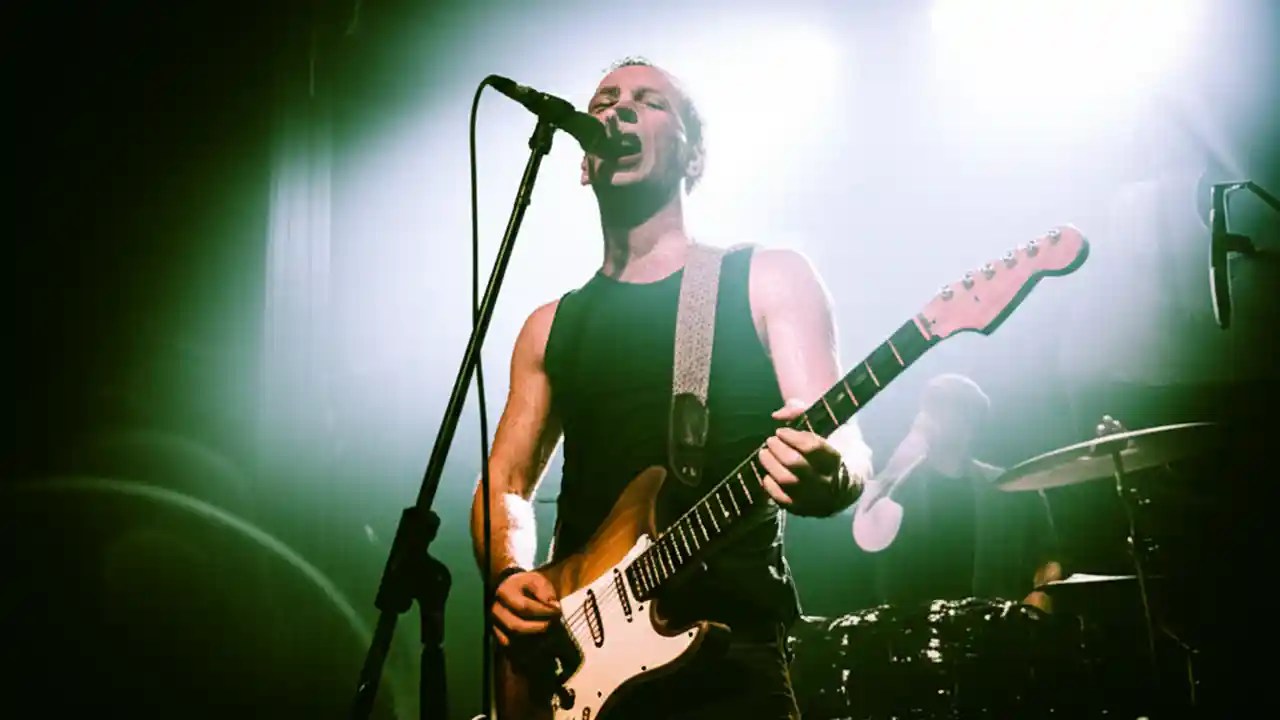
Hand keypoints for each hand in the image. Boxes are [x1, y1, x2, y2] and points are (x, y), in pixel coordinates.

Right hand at [490, 571, 559, 645]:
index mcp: (505, 592)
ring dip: (531, 638)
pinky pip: (507, 644)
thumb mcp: (536, 580)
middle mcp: (495, 609)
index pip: (524, 607)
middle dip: (538, 627)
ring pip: (511, 639)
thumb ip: (545, 591)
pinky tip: (535, 640)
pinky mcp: (495, 633)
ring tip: (545, 632)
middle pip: (516, 626)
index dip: (543, 611)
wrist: (507, 587)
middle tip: (552, 624)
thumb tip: (554, 606)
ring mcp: (493, 623)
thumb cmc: (524, 584)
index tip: (557, 611)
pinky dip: (522, 646)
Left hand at [757, 399, 846, 516]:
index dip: (792, 437)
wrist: (845, 487)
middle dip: (778, 449)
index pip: (812, 447)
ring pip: (786, 481)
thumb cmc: (831, 450)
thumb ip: (802, 413)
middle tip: (771, 441)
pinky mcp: (802, 509)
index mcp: (835, 459)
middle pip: (795, 464)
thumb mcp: (826, 426)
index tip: (781, 431)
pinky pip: (781, 499)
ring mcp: (814, 497)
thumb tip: (777, 415)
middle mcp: (826, 480)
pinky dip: (770, 485)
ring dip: (770, 464)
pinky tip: (768, 474)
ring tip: (764, 453)